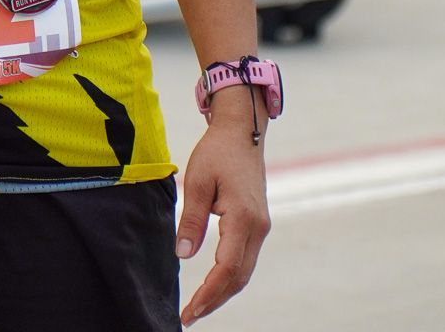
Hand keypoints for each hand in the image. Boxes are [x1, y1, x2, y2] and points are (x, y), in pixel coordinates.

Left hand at [175, 101, 271, 326]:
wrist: (243, 131)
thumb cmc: (217, 152)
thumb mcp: (196, 182)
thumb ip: (191, 220)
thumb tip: (183, 255)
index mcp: (243, 218)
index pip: (226, 269)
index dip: (208, 294)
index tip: (189, 311)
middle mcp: (258, 228)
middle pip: (238, 278)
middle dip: (214, 300)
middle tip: (189, 317)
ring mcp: (261, 227)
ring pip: (244, 271)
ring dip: (223, 292)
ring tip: (198, 307)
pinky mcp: (258, 224)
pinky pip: (245, 259)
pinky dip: (230, 277)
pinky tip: (213, 284)